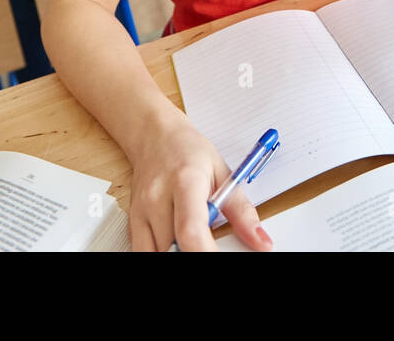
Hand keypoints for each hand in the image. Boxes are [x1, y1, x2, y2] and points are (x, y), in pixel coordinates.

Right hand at [128, 119, 272, 252]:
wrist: (154, 136)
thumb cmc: (188, 151)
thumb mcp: (223, 173)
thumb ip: (243, 212)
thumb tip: (261, 242)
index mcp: (185, 183)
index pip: (191, 231)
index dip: (206, 253)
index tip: (221, 257)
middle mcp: (157, 199)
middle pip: (174, 248)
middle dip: (196, 253)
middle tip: (210, 245)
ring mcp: (140, 212)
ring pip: (156, 254)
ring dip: (178, 253)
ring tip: (193, 241)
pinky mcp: (132, 221)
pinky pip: (143, 251)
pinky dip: (162, 252)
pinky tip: (175, 243)